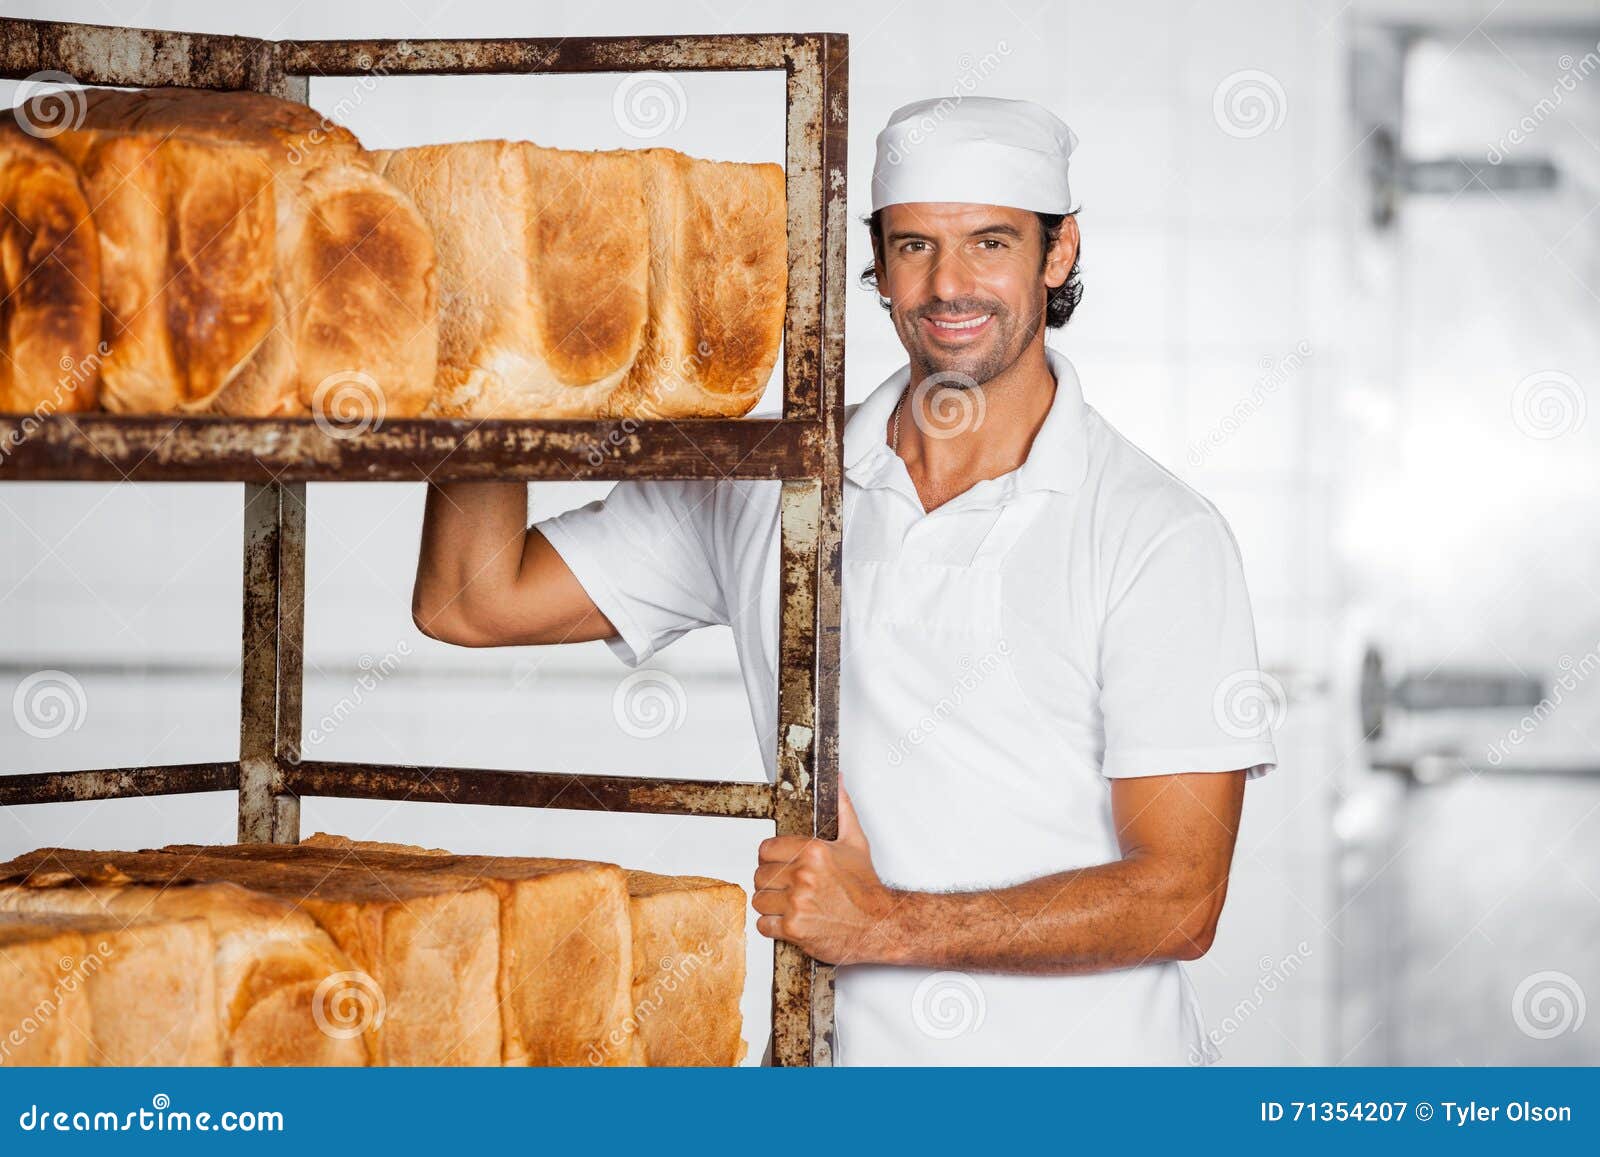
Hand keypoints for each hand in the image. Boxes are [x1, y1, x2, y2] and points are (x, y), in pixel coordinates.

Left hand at [753, 780, 897, 964]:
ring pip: (760, 900)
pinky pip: (764, 925)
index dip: (771, 858)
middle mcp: (803, 875)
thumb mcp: (855, 842)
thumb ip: (842, 809)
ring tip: (789, 903)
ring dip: (771, 904)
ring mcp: (797, 903)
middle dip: (771, 882)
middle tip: (787, 886)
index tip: (779, 864)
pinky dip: (772, 926)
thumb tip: (837, 781)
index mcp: (813, 851)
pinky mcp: (794, 928)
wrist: (878, 924)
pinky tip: (790, 920)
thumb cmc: (866, 888)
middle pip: (760, 875)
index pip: (766, 849)